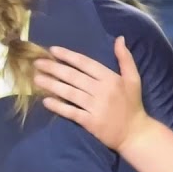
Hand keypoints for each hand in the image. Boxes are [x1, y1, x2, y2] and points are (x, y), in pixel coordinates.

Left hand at [32, 37, 150, 151]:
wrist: (135, 133)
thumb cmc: (132, 104)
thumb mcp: (133, 78)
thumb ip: (125, 58)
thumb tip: (119, 38)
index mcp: (110, 78)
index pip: (85, 63)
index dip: (68, 56)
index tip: (52, 50)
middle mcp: (101, 90)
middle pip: (73, 76)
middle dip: (53, 68)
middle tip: (37, 63)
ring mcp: (95, 106)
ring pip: (69, 93)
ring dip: (51, 85)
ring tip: (36, 79)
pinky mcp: (90, 122)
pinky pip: (71, 112)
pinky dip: (58, 106)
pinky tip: (46, 101)